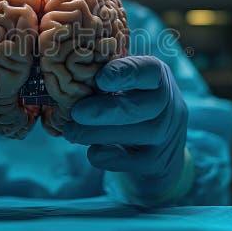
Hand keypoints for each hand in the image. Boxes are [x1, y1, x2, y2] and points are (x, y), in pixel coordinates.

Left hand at [63, 56, 188, 202]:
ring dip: (98, 134)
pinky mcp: (157, 161)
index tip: (99, 78)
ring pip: (135, 134)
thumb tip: (63, 77)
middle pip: (138, 106)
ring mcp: (166, 134)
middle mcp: (168, 102)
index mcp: (157, 76)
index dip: (123, 73)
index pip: (147, 70)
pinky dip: (107, 157)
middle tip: (76, 112)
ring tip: (71, 132)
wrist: (160, 148)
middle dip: (103, 110)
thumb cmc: (131, 103)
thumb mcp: (126, 85)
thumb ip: (104, 79)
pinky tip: (92, 151)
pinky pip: (131, 161)